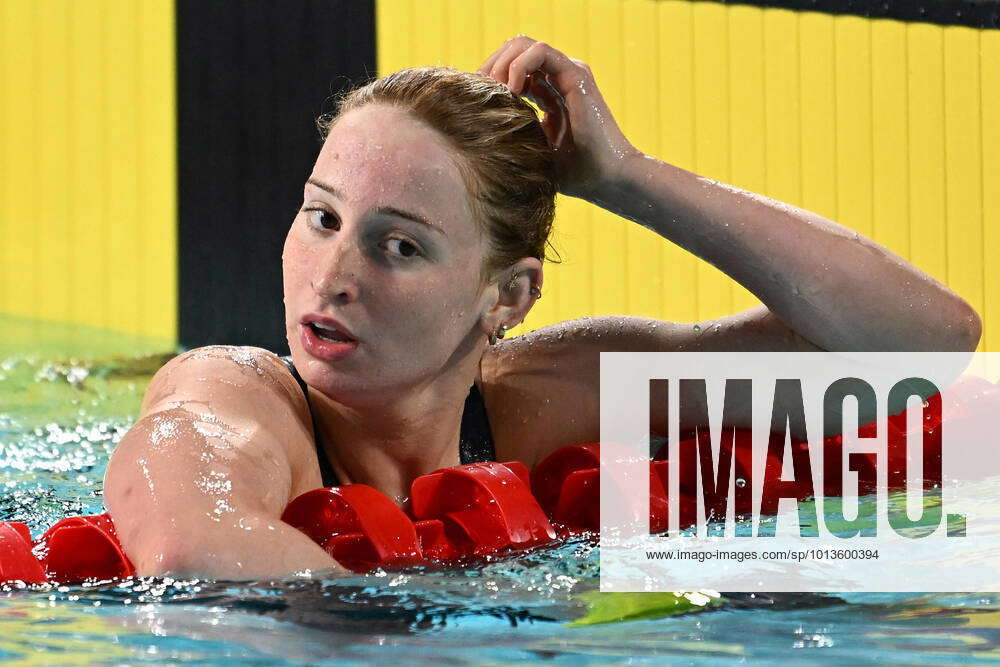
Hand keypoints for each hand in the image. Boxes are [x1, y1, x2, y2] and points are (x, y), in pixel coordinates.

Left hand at [478, 35, 637, 199]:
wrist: (606, 179)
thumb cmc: (572, 174)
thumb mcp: (532, 150)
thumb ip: (512, 132)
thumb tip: (476, 128)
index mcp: (548, 93)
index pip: (509, 67)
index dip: (488, 78)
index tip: (476, 101)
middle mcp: (558, 78)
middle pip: (512, 49)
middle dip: (490, 66)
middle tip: (482, 93)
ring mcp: (568, 73)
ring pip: (523, 44)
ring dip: (502, 63)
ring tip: (498, 91)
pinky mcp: (577, 75)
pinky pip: (541, 51)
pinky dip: (519, 65)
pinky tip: (513, 91)